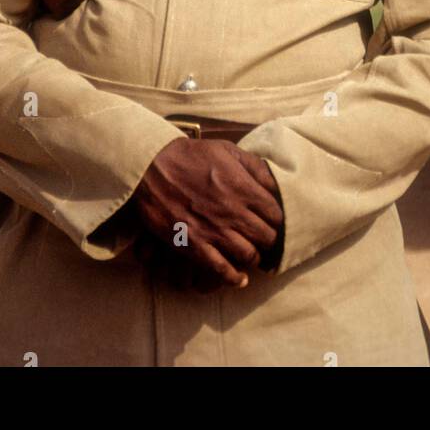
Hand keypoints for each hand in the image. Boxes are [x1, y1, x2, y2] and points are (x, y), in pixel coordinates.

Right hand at [131, 138, 283, 289]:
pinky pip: (221, 270)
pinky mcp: (194, 244)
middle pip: (267, 237)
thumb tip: (274, 183)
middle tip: (264, 239)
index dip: (277, 220)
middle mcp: (233, 212)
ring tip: (251, 254)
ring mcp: (214, 231)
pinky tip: (239, 279)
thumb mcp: (227, 150)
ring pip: (248, 255)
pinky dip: (234, 278)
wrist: (151, 166)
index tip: (272, 221)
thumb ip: (254, 166)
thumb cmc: (191, 155)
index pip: (276, 215)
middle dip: (269, 239)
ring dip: (253, 257)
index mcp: (243, 188)